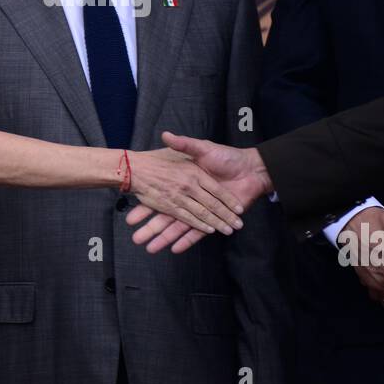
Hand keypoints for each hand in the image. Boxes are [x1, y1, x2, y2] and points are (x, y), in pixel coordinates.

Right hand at [126, 133, 273, 252]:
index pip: (160, 197)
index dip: (149, 205)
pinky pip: (195, 229)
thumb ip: (184, 143)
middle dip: (151, 229)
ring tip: (149, 248)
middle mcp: (191, 195)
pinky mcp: (210, 216)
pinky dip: (187, 239)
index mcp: (187, 180)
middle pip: (167, 214)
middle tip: (135, 239)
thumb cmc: (226, 156)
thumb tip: (166, 134)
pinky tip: (175, 248)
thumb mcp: (201, 147)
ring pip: (179, 225)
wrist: (250, 169)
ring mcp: (200, 207)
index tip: (132, 214)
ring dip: (165, 238)